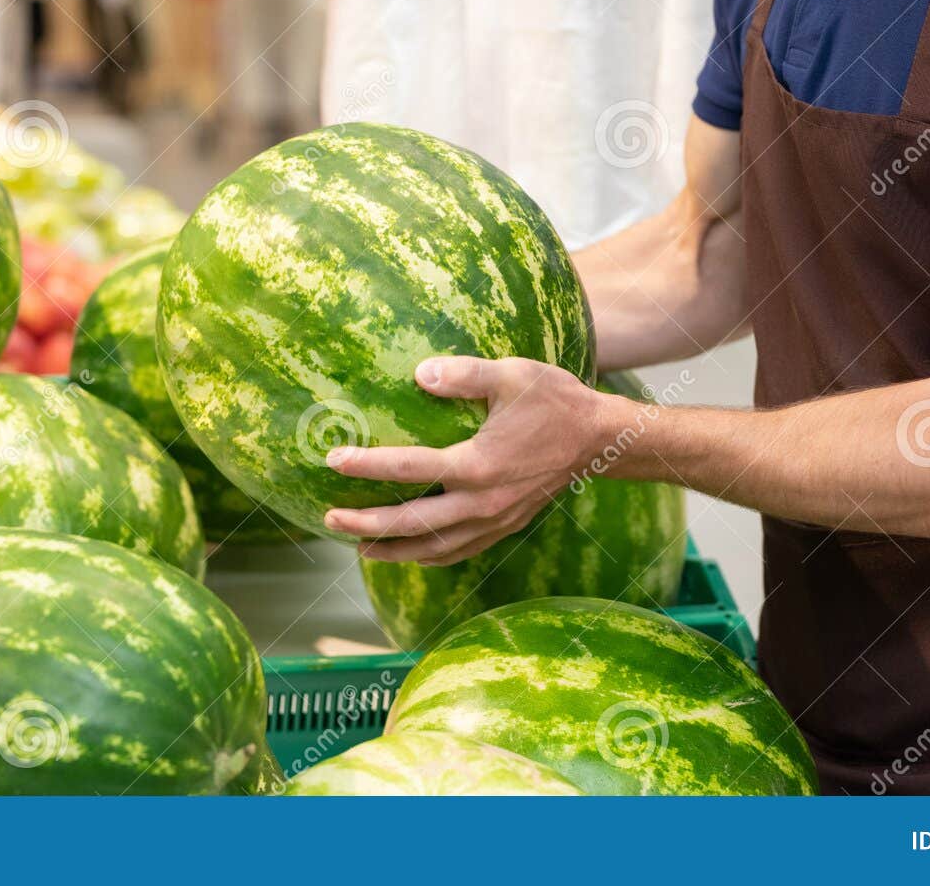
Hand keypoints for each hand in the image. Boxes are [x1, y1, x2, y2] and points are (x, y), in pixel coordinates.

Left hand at [324, 356, 612, 565]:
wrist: (599, 439)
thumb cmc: (553, 400)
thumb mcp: (511, 374)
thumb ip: (464, 374)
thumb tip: (418, 373)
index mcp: (478, 465)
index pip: (408, 469)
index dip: (366, 466)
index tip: (332, 460)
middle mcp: (483, 502)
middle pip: (413, 524)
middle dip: (367, 525)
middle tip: (330, 520)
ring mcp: (495, 520)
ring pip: (435, 548)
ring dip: (394, 550)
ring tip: (359, 548)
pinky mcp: (506, 526)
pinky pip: (460, 551)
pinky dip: (431, 556)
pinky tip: (412, 553)